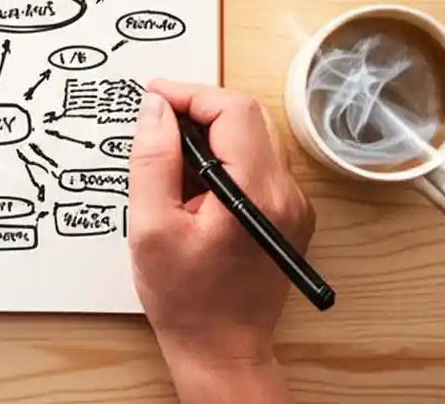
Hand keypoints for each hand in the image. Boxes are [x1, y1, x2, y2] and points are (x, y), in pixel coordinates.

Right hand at [127, 81, 315, 403]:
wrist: (222, 349)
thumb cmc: (187, 301)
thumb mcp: (151, 228)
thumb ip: (153, 161)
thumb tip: (155, 109)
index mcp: (256, 195)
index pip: (232, 110)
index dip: (188, 94)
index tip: (154, 98)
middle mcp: (286, 195)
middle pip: (247, 117)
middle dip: (199, 109)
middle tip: (157, 125)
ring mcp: (293, 204)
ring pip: (253, 136)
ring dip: (211, 133)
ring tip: (171, 159)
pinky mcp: (288, 213)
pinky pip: (257, 162)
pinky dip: (224, 157)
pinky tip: (193, 184)